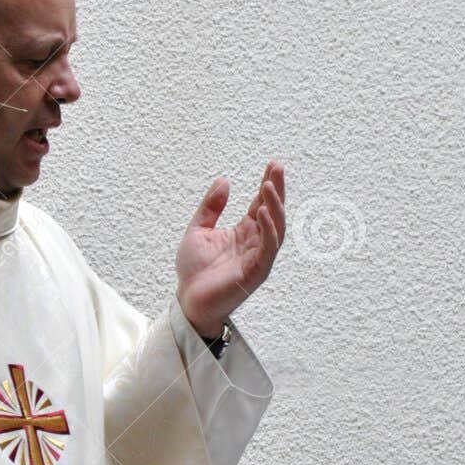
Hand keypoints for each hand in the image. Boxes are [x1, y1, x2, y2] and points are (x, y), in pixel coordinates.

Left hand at [175, 160, 285, 338]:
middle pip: (273, 212)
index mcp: (244, 232)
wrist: (188, 300)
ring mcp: (258, 257)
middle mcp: (255, 243)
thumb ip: (211, 207)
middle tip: (277, 167)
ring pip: (276, 228)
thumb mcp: (198, 230)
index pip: (261, 204)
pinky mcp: (255, 271)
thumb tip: (224, 181)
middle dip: (277, 189)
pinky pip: (268, 248)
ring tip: (269, 185)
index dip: (268, 184)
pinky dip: (268, 229)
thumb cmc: (194, 271)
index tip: (273, 164)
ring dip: (275, 206)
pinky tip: (262, 211)